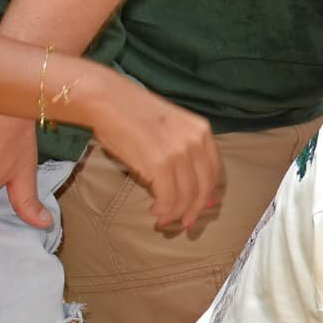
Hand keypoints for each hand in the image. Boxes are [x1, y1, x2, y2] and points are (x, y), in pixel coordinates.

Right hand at [77, 70, 222, 231]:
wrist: (108, 100)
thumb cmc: (132, 113)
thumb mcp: (171, 126)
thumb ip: (184, 149)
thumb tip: (189, 181)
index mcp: (202, 130)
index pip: (215, 170)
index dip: (209, 192)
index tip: (203, 205)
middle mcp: (196, 141)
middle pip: (204, 186)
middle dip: (195, 209)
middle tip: (185, 223)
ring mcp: (179, 152)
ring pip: (187, 195)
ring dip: (176, 213)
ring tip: (163, 218)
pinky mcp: (160, 163)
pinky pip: (169, 197)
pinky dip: (164, 210)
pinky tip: (155, 211)